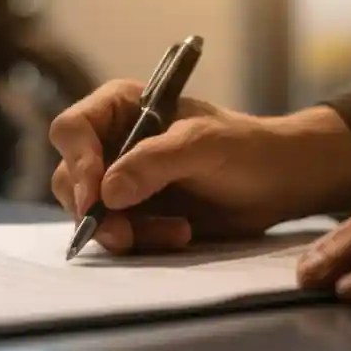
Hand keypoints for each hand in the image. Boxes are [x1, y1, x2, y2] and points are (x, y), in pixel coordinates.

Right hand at [49, 80, 350, 252]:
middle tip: (125, 235)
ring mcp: (120, 181)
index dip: (77, 162)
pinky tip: (179, 235)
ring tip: (176, 233)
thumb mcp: (206, 145)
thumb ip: (156, 161)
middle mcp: (111, 142)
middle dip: (95, 210)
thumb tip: (107, 191)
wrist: (279, 183)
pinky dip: (140, 242)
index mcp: (121, 107)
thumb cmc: (247, 148)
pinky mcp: (134, 215)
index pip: (73, 129)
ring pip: (89, 213)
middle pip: (70, 178)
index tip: (96, 197)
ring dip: (124, 231)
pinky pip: (115, 234)